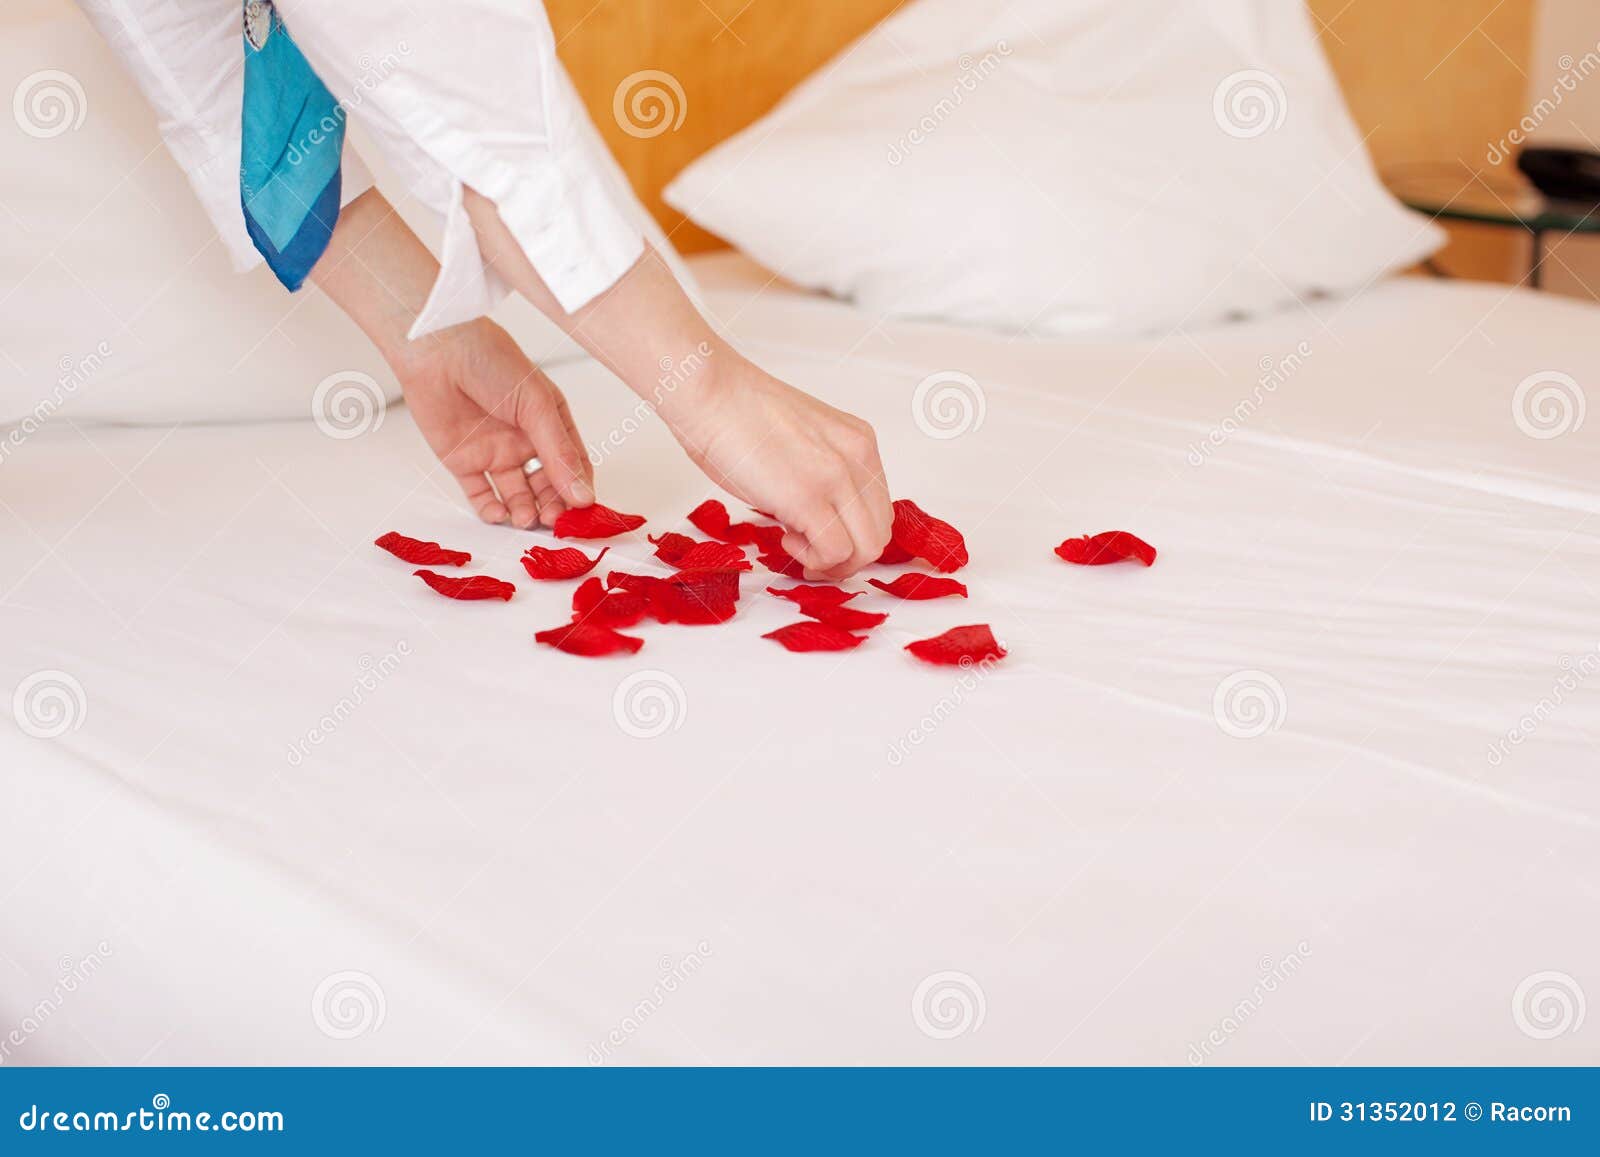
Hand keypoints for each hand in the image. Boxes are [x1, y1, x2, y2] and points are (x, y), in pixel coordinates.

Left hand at [397, 321, 593, 528]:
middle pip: (547, 485)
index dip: (580, 489)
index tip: (584, 513)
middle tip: (554, 523)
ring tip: (526, 518)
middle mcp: (525, 439)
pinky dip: (491, 509)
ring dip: (525, 510)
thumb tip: (582, 496)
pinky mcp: (464, 461)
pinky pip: (481, 493)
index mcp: (550, 421)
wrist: (437, 351)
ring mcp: (495, 451)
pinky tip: (499, 515)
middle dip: (553, 506)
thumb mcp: (537, 406)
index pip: (574, 464)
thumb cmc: (492, 362)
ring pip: (517, 493)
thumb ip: (559, 454)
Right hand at [659, 355, 892, 579]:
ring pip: (867, 548)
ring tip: (795, 545)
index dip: (854, 535)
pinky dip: (814, 560)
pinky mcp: (809, 498)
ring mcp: (837, 478)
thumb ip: (823, 475)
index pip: (879, 508)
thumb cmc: (738, 414)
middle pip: (880, 532)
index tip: (824, 541)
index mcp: (859, 443)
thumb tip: (816, 518)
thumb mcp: (804, 442)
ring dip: (832, 563)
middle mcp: (858, 458)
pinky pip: (835, 553)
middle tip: (813, 557)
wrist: (709, 391)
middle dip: (849, 558)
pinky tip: (786, 539)